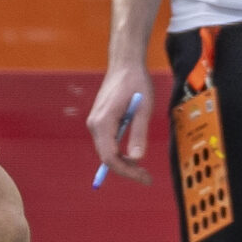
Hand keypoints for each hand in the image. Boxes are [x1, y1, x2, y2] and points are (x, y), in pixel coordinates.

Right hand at [86, 61, 150, 180]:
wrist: (125, 64)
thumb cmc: (136, 83)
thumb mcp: (143, 109)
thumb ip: (139, 133)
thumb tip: (138, 158)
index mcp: (103, 122)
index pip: (110, 157)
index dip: (126, 171)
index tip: (143, 177)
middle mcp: (95, 124)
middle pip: (106, 157)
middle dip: (126, 169)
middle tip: (146, 177)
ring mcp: (96, 122)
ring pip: (106, 151)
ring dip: (123, 162)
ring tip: (142, 169)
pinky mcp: (100, 120)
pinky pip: (108, 142)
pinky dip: (119, 152)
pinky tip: (132, 155)